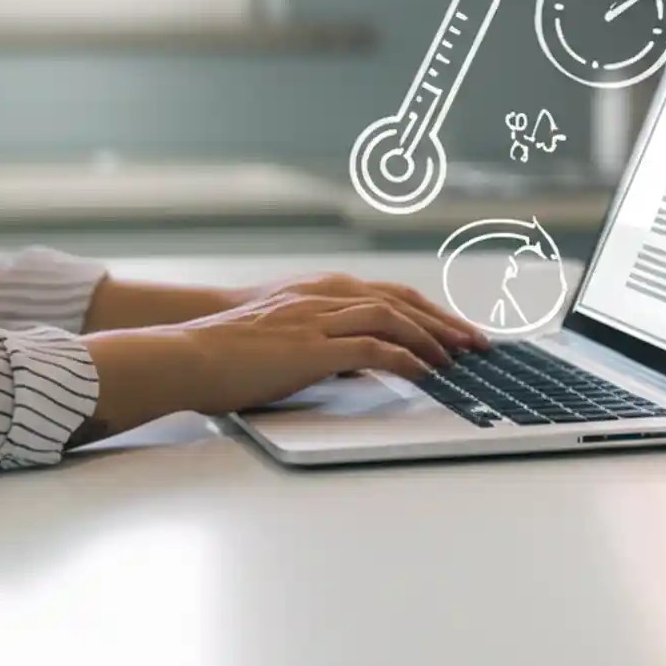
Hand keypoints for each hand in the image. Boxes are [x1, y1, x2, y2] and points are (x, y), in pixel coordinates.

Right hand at [228, 272, 488, 350]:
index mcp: (318, 293)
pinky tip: (425, 373)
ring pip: (393, 319)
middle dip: (443, 322)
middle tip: (476, 342)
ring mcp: (318, 320)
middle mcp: (323, 298)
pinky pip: (373, 349)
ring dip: (431, 338)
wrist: (188, 354)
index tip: (455, 329)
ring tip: (457, 359)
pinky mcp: (312, 348)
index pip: (388, 294)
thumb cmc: (227, 353)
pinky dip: (406, 359)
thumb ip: (321, 343)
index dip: (427, 311)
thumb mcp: (283, 339)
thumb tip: (356, 363)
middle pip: (400, 302)